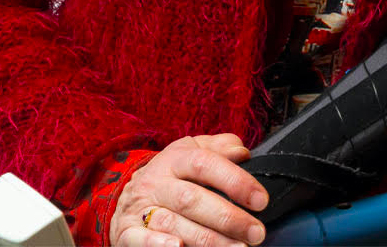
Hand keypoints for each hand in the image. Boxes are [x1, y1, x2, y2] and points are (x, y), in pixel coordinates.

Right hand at [111, 134, 269, 246]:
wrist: (125, 194)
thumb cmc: (170, 176)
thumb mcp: (191, 152)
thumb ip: (218, 148)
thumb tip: (242, 152)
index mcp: (175, 159)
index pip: (206, 164)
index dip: (235, 181)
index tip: (261, 200)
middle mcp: (157, 182)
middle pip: (192, 198)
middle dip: (227, 218)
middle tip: (255, 233)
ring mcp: (140, 208)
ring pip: (173, 223)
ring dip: (207, 239)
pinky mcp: (127, 231)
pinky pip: (140, 238)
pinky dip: (159, 244)